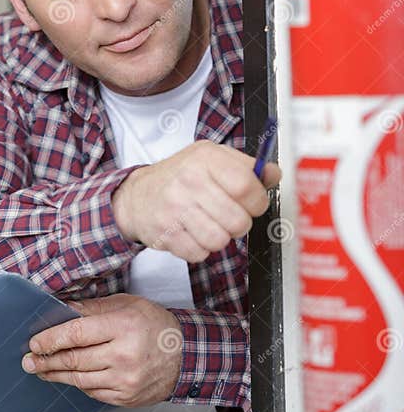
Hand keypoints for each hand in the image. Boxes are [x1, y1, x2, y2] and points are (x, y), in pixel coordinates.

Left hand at [21, 293, 182, 406]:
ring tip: (41, 370)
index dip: (51, 339)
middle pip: (74, 360)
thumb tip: (61, 310)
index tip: (34, 342)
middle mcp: (123, 355)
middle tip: (28, 360)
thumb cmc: (155, 325)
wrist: (186, 355)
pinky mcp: (126, 398)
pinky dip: (78, 383)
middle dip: (45, 360)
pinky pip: (93, 392)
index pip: (77, 333)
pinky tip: (68, 377)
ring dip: (56, 375)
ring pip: (79, 379)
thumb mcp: (127, 305)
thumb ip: (92, 309)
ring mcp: (125, 380)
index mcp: (123, 326)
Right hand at [112, 140, 281, 261]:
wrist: (137, 195)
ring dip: (221, 238)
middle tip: (231, 216)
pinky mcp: (165, 234)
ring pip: (220, 241)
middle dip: (241, 224)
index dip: (258, 201)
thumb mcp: (211, 158)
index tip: (254, 203)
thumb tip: (273, 175)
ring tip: (211, 225)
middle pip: (238, 220)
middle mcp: (188, 181)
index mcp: (205, 158)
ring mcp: (174, 209)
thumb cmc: (180, 176)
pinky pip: (199, 254)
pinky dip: (201, 249)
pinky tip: (193, 233)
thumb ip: (246, 166)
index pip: (246, 185)